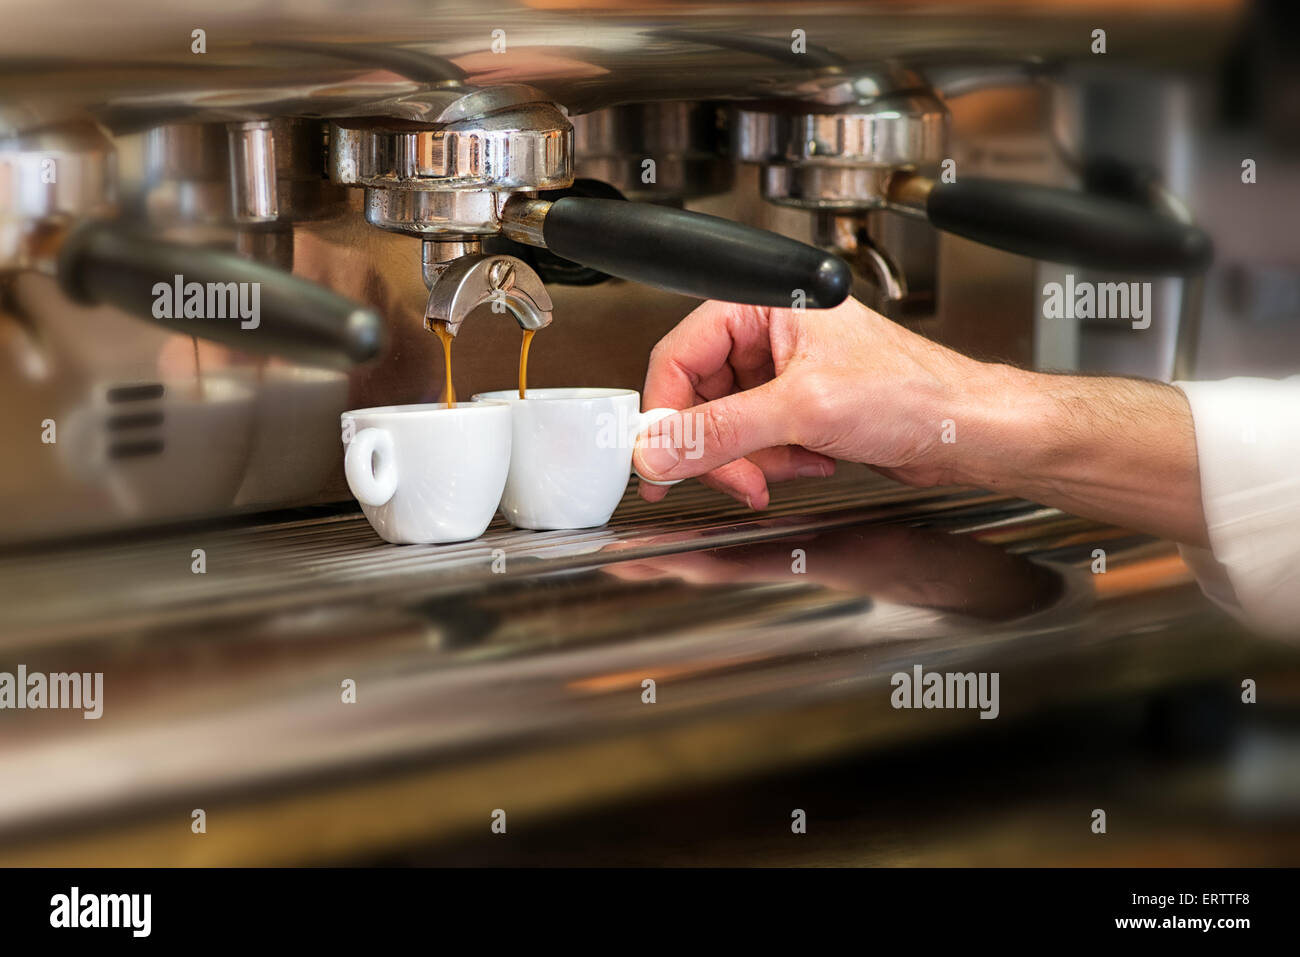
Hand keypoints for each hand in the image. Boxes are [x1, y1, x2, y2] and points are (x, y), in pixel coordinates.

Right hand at [633, 297, 982, 507]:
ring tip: (788, 467)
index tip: (659, 457)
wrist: (967, 432)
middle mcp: (771, 333)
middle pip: (700, 398)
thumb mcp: (804, 408)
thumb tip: (659, 448)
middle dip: (716, 447)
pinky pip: (756, 441)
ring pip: (726, 426)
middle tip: (730, 480)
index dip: (665, 412)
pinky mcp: (799, 407)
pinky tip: (812, 461)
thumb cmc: (916, 393)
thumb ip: (722, 431)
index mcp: (765, 305)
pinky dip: (775, 462)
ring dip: (751, 460)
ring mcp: (784, 373)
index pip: (680, 355)